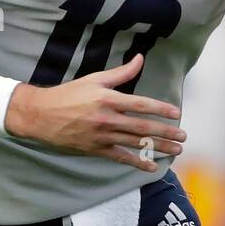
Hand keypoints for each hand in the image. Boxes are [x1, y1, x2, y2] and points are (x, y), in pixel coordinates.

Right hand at [3, 54, 185, 172]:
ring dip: (158, 148)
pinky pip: (121, 157)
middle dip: (166, 132)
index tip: (177, 113)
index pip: (141, 104)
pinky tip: (152, 167)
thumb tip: (140, 58)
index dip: (161, 109)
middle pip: (143, 127)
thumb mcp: (94, 79)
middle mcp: (107, 118)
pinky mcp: (95, 149)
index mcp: (108, 98)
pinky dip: (137, 163)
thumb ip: (120, 72)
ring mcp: (102, 136)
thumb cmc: (68, 94)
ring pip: (136, 143)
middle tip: (183, 136)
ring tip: (176, 150)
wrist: (40, 115)